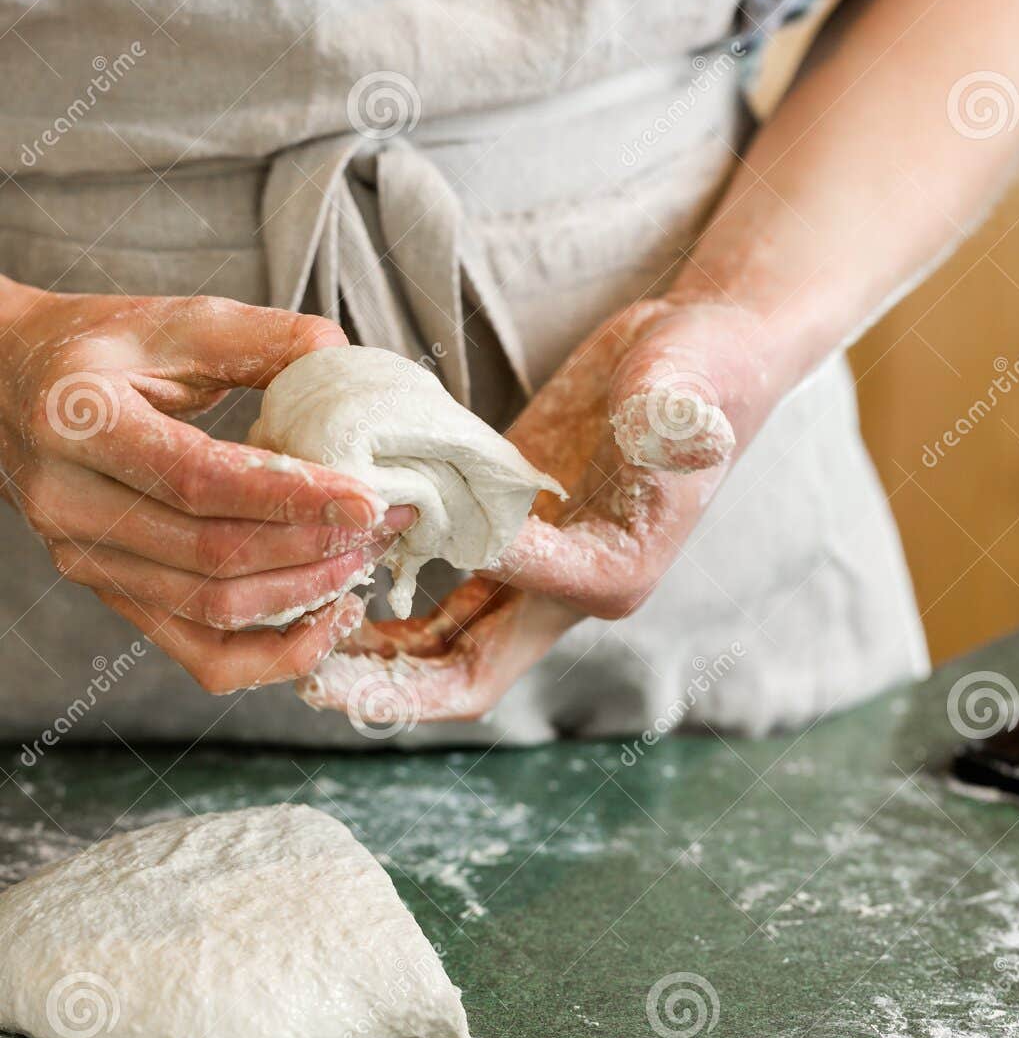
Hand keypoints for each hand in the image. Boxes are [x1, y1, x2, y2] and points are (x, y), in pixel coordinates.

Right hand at [0, 277, 408, 693]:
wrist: (7, 386)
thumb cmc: (100, 349)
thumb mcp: (172, 321)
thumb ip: (262, 338)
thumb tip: (346, 362)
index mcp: (81, 422)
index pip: (199, 480)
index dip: (291, 499)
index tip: (367, 497)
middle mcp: (71, 503)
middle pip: (213, 555)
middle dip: (315, 547)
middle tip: (386, 521)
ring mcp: (86, 561)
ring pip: (213, 611)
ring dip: (305, 594)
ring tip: (364, 557)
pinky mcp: (112, 594)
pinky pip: (200, 654)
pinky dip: (273, 653)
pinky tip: (327, 617)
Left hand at [300, 293, 777, 724]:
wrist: (699, 351)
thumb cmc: (700, 371)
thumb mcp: (682, 391)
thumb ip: (663, 424)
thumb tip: (651, 428)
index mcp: (615, 575)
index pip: (526, 600)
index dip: (457, 577)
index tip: (390, 543)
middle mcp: (570, 594)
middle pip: (469, 671)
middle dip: (394, 686)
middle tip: (314, 679)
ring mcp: (532, 574)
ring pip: (442, 644)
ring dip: (375, 658)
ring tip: (298, 646)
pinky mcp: (503, 541)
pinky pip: (437, 593)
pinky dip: (386, 599)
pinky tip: (327, 584)